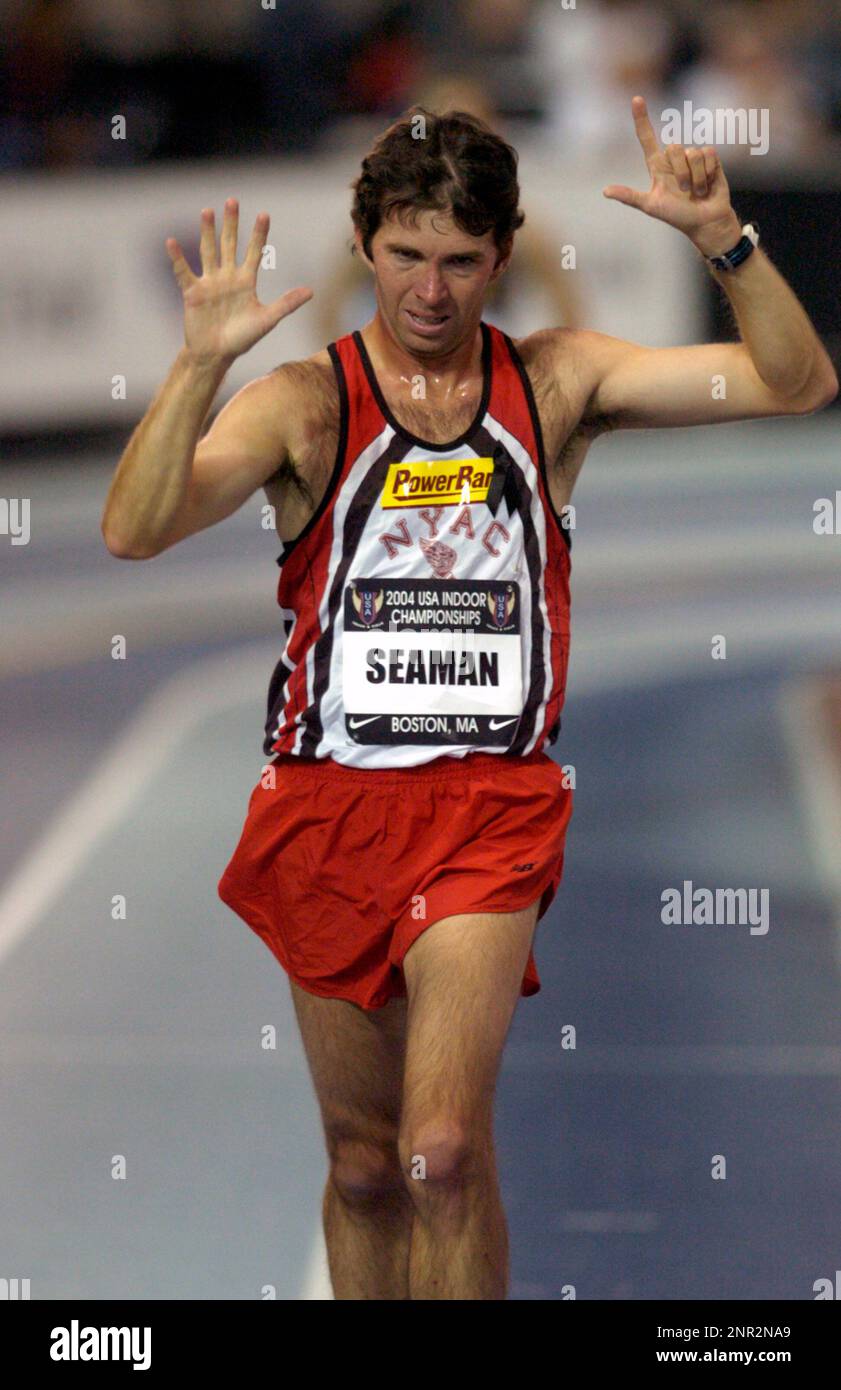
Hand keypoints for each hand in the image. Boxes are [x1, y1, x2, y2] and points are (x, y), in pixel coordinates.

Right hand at [165, 199, 312, 365]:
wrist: (216, 355)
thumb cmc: (242, 339)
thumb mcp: (267, 320)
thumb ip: (287, 304)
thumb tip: (311, 291)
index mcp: (246, 282)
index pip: (253, 252)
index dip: (258, 234)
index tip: (264, 214)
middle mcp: (228, 277)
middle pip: (229, 245)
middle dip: (231, 224)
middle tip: (232, 201)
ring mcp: (209, 283)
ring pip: (208, 251)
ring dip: (207, 232)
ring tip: (207, 211)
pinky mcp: (192, 292)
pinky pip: (184, 271)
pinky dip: (177, 258)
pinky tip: (171, 242)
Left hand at [602, 95, 741, 256]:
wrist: (705, 222)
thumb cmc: (677, 216)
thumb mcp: (651, 206)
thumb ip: (630, 197)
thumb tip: (605, 191)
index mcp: (657, 166)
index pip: (646, 138)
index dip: (641, 118)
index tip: (636, 98)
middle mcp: (674, 158)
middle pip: (674, 147)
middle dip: (681, 173)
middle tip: (684, 191)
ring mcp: (692, 156)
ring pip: (692, 153)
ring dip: (696, 178)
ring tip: (697, 191)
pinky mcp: (711, 157)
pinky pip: (708, 153)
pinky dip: (708, 173)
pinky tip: (708, 183)